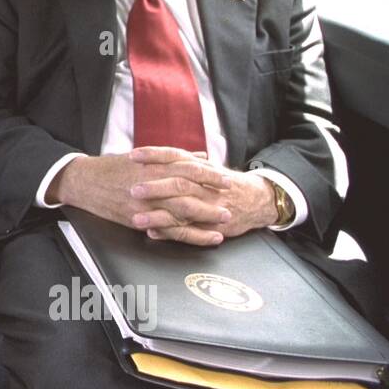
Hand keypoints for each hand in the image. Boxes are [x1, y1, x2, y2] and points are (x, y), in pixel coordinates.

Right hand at [53, 148, 234, 246]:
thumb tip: (198, 155)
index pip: (188, 168)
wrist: (83, 181)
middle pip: (189, 189)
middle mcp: (151, 183)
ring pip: (182, 210)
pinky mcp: (138, 219)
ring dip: (206, 216)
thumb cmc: (111, 168)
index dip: (209, 174)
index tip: (225, 178)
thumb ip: (171, 157)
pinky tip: (205, 238)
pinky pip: (169, 229)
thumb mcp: (140, 156)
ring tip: (225, 221)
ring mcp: (145, 202)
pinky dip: (189, 234)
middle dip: (212, 196)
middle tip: (231, 201)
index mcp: (153, 165)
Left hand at [128, 148, 277, 241]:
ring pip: (182, 210)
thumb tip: (150, 154)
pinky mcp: (210, 226)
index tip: (133, 155)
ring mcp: (207, 207)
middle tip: (133, 190)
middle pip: (178, 184)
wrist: (256, 200)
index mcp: (199, 167)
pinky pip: (188, 231)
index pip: (175, 156)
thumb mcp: (205, 166)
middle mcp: (204, 186)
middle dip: (155, 187)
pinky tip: (152, 233)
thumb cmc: (222, 182)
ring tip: (136, 219)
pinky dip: (169, 232)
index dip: (154, 155)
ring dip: (157, 215)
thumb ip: (181, 160)